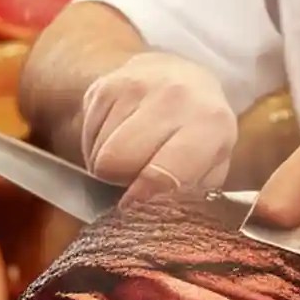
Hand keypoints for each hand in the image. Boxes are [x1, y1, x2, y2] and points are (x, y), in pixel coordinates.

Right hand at [81, 52, 238, 202]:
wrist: (184, 77)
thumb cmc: (200, 133)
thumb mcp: (213, 164)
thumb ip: (191, 195)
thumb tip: (157, 222)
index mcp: (210, 124)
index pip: (163, 174)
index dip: (141, 201)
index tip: (132, 209)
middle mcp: (175, 98)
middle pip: (117, 162)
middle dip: (119, 180)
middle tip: (134, 178)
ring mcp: (137, 85)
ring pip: (99, 152)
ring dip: (108, 164)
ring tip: (131, 154)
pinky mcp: (106, 83)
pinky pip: (86, 133)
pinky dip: (97, 145)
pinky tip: (119, 136)